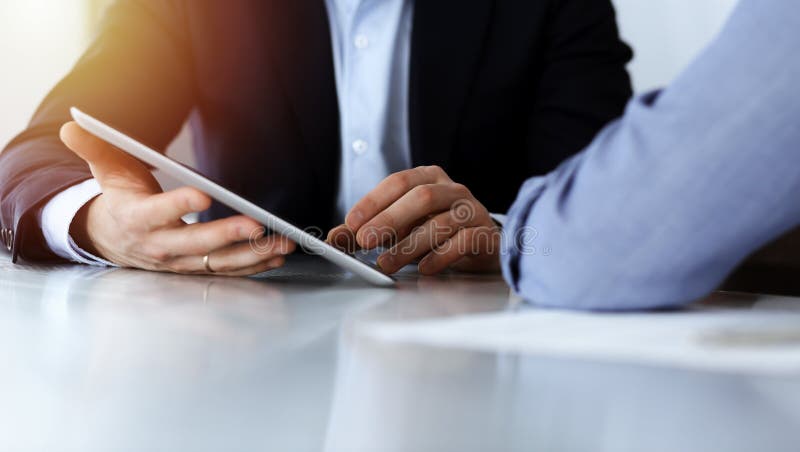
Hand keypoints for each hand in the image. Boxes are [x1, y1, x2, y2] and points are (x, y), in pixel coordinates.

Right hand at [60, 122, 294, 274]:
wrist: (112, 238)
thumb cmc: (118, 198)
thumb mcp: (105, 172)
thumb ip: (94, 149)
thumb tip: (72, 125)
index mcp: (137, 219)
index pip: (158, 213)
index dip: (179, 205)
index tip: (203, 194)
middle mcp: (159, 246)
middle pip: (195, 244)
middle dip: (227, 236)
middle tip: (257, 226)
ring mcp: (179, 262)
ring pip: (217, 263)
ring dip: (252, 255)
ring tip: (281, 244)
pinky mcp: (195, 269)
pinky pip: (227, 272)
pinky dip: (253, 267)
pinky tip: (276, 257)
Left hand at [327, 166, 500, 274]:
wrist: (482, 245)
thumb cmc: (435, 230)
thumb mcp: (400, 226)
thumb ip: (367, 230)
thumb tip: (333, 239)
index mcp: (429, 177)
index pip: (398, 182)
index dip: (373, 201)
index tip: (352, 223)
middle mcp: (452, 189)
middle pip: (421, 198)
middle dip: (389, 219)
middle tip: (365, 240)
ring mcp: (471, 211)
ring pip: (441, 222)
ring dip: (409, 245)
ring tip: (386, 263)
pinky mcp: (484, 235)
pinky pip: (463, 242)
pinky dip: (440, 256)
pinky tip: (424, 269)